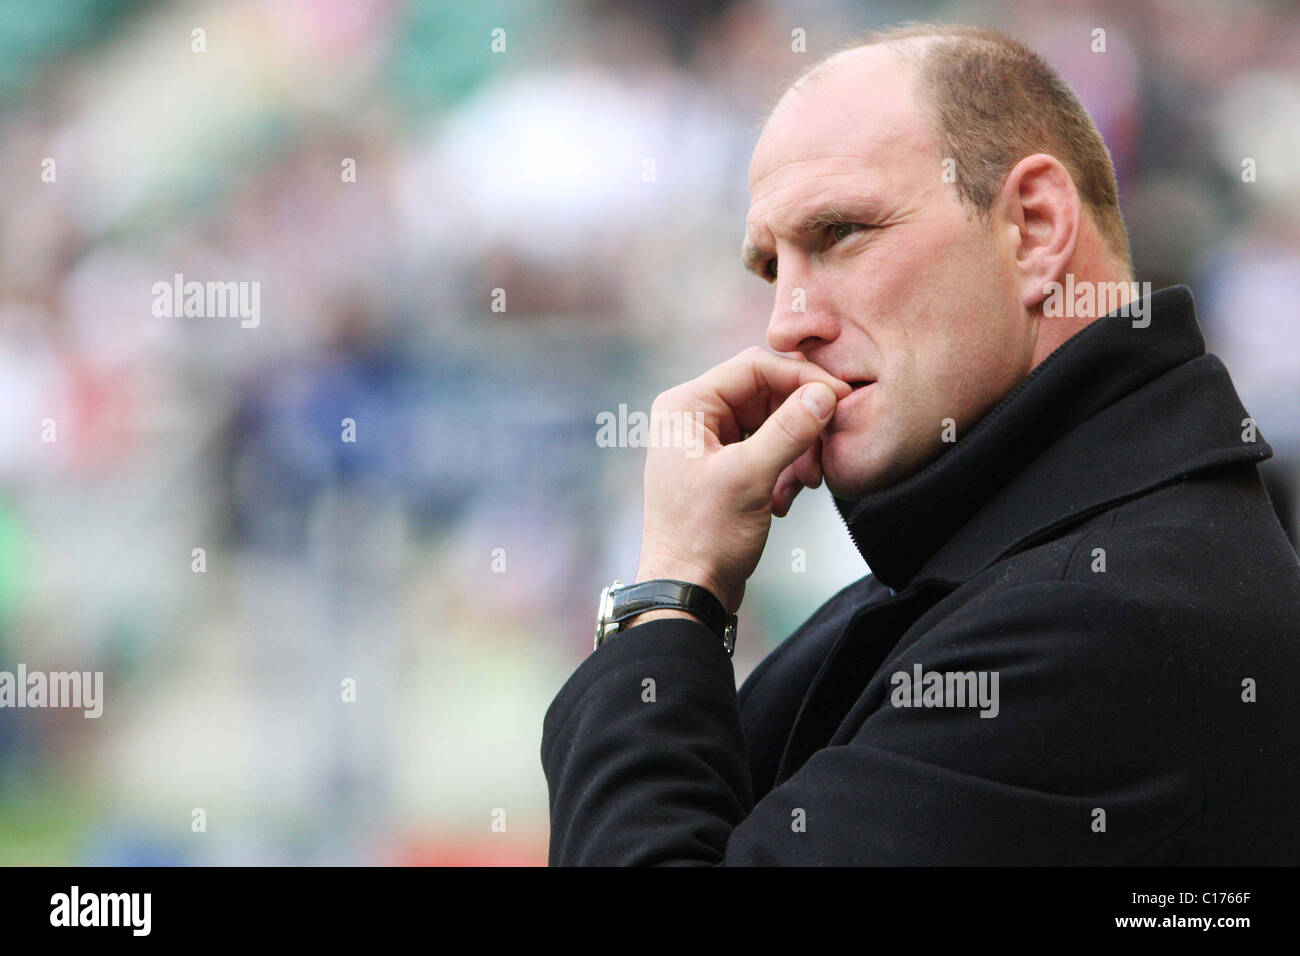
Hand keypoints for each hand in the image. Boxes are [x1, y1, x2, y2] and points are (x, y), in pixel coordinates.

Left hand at [633, 346, 851, 613]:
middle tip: (823, 454)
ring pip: (771, 422)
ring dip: (796, 450)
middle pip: (765, 393)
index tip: (840, 397)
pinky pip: (766, 449)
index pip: (754, 366)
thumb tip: (825, 393)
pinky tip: (786, 499)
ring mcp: (707, 442)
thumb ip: (789, 431)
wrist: (686, 592)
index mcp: (686, 406)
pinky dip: (784, 468)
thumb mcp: (750, 478)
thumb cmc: (705, 537)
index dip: (801, 378)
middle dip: (800, 422)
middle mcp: (693, 416)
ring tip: (804, 484)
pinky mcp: (723, 467)